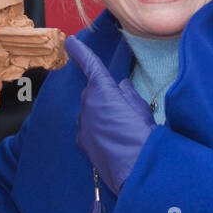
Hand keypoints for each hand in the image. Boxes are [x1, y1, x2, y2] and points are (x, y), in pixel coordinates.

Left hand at [64, 36, 154, 194]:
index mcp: (102, 90)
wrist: (136, 170)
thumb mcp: (141, 109)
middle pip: (94, 92)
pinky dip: (99, 130)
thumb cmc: (143, 136)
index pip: (90, 65)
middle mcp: (87, 105)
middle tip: (126, 111)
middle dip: (105, 96)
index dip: (80, 51)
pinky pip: (89, 128)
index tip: (70, 42)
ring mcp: (82, 125)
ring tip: (124, 130)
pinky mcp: (82, 142)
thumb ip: (128, 95)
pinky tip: (114, 141)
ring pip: (91, 111)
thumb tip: (122, 86)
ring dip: (103, 115)